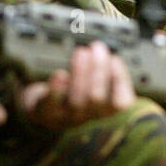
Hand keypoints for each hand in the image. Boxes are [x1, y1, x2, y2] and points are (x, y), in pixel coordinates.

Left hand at [17, 42, 135, 127]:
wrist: (44, 105)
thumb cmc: (75, 87)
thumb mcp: (94, 79)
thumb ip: (103, 68)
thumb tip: (106, 47)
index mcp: (105, 109)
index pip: (121, 102)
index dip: (120, 80)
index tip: (115, 58)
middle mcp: (89, 117)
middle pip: (97, 98)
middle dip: (98, 69)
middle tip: (96, 47)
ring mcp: (67, 118)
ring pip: (76, 101)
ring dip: (80, 73)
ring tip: (80, 52)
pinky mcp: (47, 114)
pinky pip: (52, 103)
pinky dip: (57, 87)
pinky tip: (60, 73)